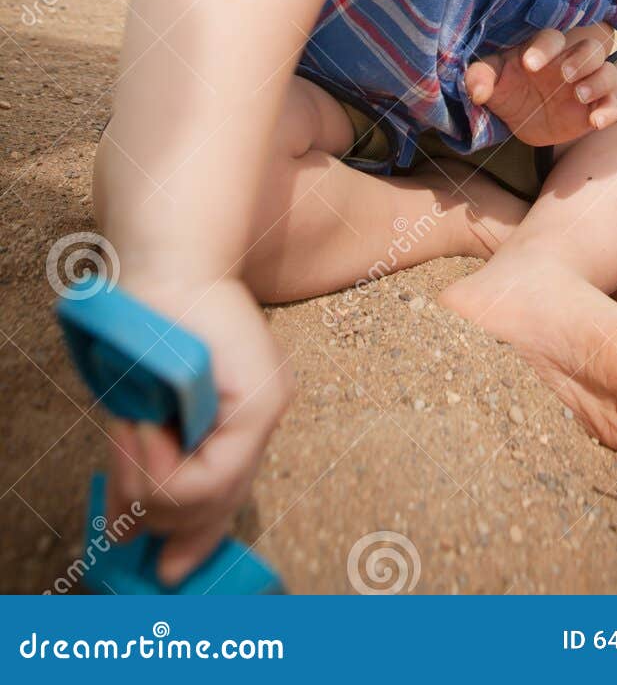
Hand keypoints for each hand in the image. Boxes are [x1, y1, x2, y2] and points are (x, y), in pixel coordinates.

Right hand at [103, 274, 292, 585]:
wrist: (169, 269)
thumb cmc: (150, 329)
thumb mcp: (146, 411)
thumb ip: (148, 466)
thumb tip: (125, 538)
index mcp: (237, 411)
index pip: (226, 496)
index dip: (196, 541)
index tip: (167, 572)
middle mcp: (262, 412)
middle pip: (217, 507)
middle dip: (160, 514)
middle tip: (124, 502)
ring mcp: (267, 407)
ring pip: (208, 499)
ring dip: (150, 479)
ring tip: (134, 435)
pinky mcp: (262, 402)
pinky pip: (208, 476)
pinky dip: (162, 462)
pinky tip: (146, 429)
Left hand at [464, 22, 616, 146]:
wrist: (526, 119)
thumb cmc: (509, 89)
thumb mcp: (491, 83)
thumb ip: (480, 79)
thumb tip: (477, 92)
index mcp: (544, 50)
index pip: (551, 38)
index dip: (543, 48)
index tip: (529, 65)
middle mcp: (570, 62)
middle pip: (590, 49)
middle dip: (581, 59)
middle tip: (564, 74)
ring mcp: (587, 84)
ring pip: (608, 72)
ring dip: (598, 82)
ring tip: (579, 95)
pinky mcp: (595, 108)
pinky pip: (612, 105)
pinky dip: (609, 111)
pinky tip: (595, 122)